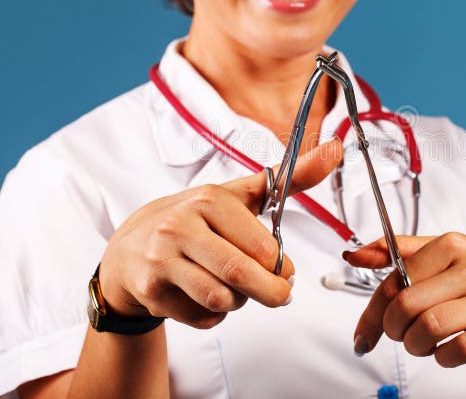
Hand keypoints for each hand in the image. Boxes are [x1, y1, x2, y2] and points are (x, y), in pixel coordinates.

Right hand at [98, 138, 342, 328]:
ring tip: (238, 288)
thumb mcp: (239, 197)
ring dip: (240, 302)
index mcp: (208, 200)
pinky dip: (216, 315)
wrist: (130, 249)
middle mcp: (180, 226)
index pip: (260, 246)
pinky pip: (202, 317)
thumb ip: (290, 178)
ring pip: (222, 299)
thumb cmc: (196, 222)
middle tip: (280, 295)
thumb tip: (335, 149)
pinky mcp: (150, 292)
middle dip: (270, 292)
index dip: (280, 266)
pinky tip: (207, 296)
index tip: (286, 270)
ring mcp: (161, 260)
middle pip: (239, 276)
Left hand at [344, 233, 465, 367]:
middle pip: (407, 306)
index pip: (394, 280)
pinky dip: (443, 359)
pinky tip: (445, 354)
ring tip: (421, 346)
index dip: (371, 313)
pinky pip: (459, 350)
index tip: (363, 334)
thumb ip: (401, 252)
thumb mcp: (451, 253)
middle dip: (392, 331)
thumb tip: (353, 255)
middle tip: (398, 338)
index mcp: (452, 245)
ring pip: (429, 328)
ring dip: (416, 347)